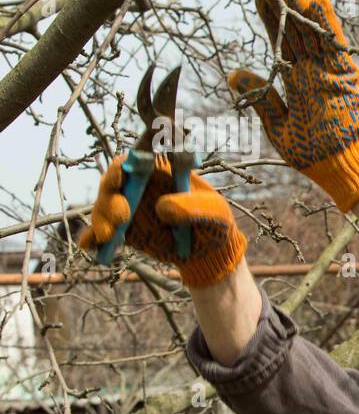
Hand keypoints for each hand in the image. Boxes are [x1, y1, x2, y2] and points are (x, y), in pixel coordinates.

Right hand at [77, 153, 247, 288]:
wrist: (210, 251)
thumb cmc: (214, 220)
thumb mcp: (214, 211)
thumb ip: (193, 206)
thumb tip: (163, 207)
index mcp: (158, 172)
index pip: (133, 162)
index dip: (123, 166)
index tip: (121, 176)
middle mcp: (137, 187)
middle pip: (112, 185)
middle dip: (111, 198)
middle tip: (122, 216)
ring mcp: (127, 209)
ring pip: (104, 209)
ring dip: (102, 220)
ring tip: (109, 236)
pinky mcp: (122, 231)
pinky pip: (100, 234)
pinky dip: (91, 239)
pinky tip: (89, 245)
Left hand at [227, 0, 358, 213]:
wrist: (342, 168)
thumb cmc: (312, 154)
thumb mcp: (279, 127)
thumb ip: (262, 98)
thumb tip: (235, 73)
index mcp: (296, 82)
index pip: (281, 42)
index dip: (271, 19)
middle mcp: (312, 73)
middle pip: (296, 32)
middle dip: (284, 7)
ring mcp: (329, 74)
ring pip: (314, 34)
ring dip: (302, 9)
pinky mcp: (346, 78)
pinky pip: (335, 46)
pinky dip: (327, 24)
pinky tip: (318, 1)